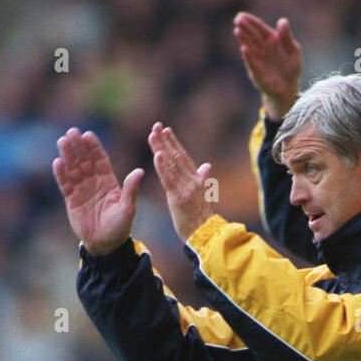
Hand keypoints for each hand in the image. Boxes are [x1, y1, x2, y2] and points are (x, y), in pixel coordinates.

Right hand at [53, 128, 142, 254]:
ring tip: (62, 141)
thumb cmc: (119, 228)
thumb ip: (130, 189)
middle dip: (79, 146)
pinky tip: (57, 162)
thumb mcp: (127, 209)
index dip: (94, 148)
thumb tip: (140, 171)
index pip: (100, 160)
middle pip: (85, 160)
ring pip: (73, 169)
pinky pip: (65, 184)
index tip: (88, 135)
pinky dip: (61, 174)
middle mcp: (94, 183)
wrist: (105, 245)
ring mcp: (82, 190)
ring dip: (68, 155)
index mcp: (108, 182)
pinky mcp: (71, 200)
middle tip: (72, 132)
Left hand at [148, 122, 215, 241]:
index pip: (184, 157)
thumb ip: (203, 179)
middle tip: (156, 126)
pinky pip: (169, 179)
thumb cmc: (202, 218)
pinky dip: (162, 166)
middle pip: (176, 156)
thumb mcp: (203, 196)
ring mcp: (186, 189)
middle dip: (165, 140)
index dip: (175, 143)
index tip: (166, 130)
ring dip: (160, 148)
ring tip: (153, 134)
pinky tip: (157, 154)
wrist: (205, 235)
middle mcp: (192, 181)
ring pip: (171, 165)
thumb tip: (207, 165)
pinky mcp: (178, 198)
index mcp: (197, 180)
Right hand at [233, 12, 300, 119]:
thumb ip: (287, 37)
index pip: (259, 28)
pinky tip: (244, 49)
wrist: (288, 88)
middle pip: (252, 35)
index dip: (250, 21)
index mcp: (271, 39)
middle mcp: (262, 48)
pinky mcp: (256, 72)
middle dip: (244, 27)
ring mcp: (258, 59)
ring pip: (249, 46)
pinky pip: (251, 62)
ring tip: (237, 30)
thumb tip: (282, 20)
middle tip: (237, 20)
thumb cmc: (291, 68)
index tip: (241, 15)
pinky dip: (248, 56)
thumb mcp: (293, 51)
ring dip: (243, 39)